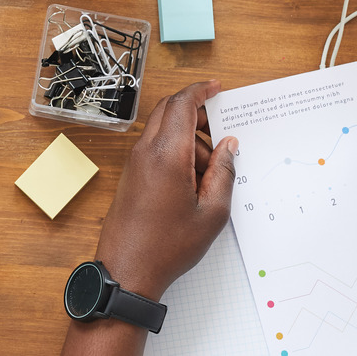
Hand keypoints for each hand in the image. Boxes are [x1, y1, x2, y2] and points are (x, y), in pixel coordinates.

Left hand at [93, 80, 236, 299]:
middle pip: (170, 111)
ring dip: (189, 140)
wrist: (127, 269)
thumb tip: (229, 146)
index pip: (182, 104)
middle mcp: (146, 151)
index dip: (201, 91)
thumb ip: (224, 173)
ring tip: (209, 176)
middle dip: (198, 116)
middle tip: (221, 137)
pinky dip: (176, 152)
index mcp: (167, 154)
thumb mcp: (212, 212)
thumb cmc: (167, 246)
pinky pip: (156, 148)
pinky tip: (192, 182)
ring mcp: (135, 162)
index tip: (217, 88)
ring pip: (164, 130)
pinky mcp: (131, 175)